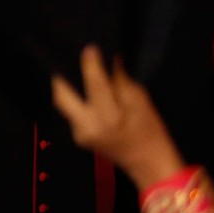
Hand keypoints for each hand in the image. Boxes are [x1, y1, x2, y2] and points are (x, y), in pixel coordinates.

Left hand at [51, 46, 185, 188]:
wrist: (149, 164)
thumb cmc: (151, 132)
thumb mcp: (142, 103)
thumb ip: (121, 82)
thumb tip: (110, 60)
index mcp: (108, 119)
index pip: (94, 85)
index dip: (90, 65)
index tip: (90, 48)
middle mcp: (87, 127)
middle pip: (62, 96)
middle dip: (63, 76)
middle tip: (69, 59)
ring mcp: (79, 134)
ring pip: (63, 104)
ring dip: (66, 87)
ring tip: (73, 70)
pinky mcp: (78, 137)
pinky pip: (71, 112)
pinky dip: (74, 99)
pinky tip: (80, 88)